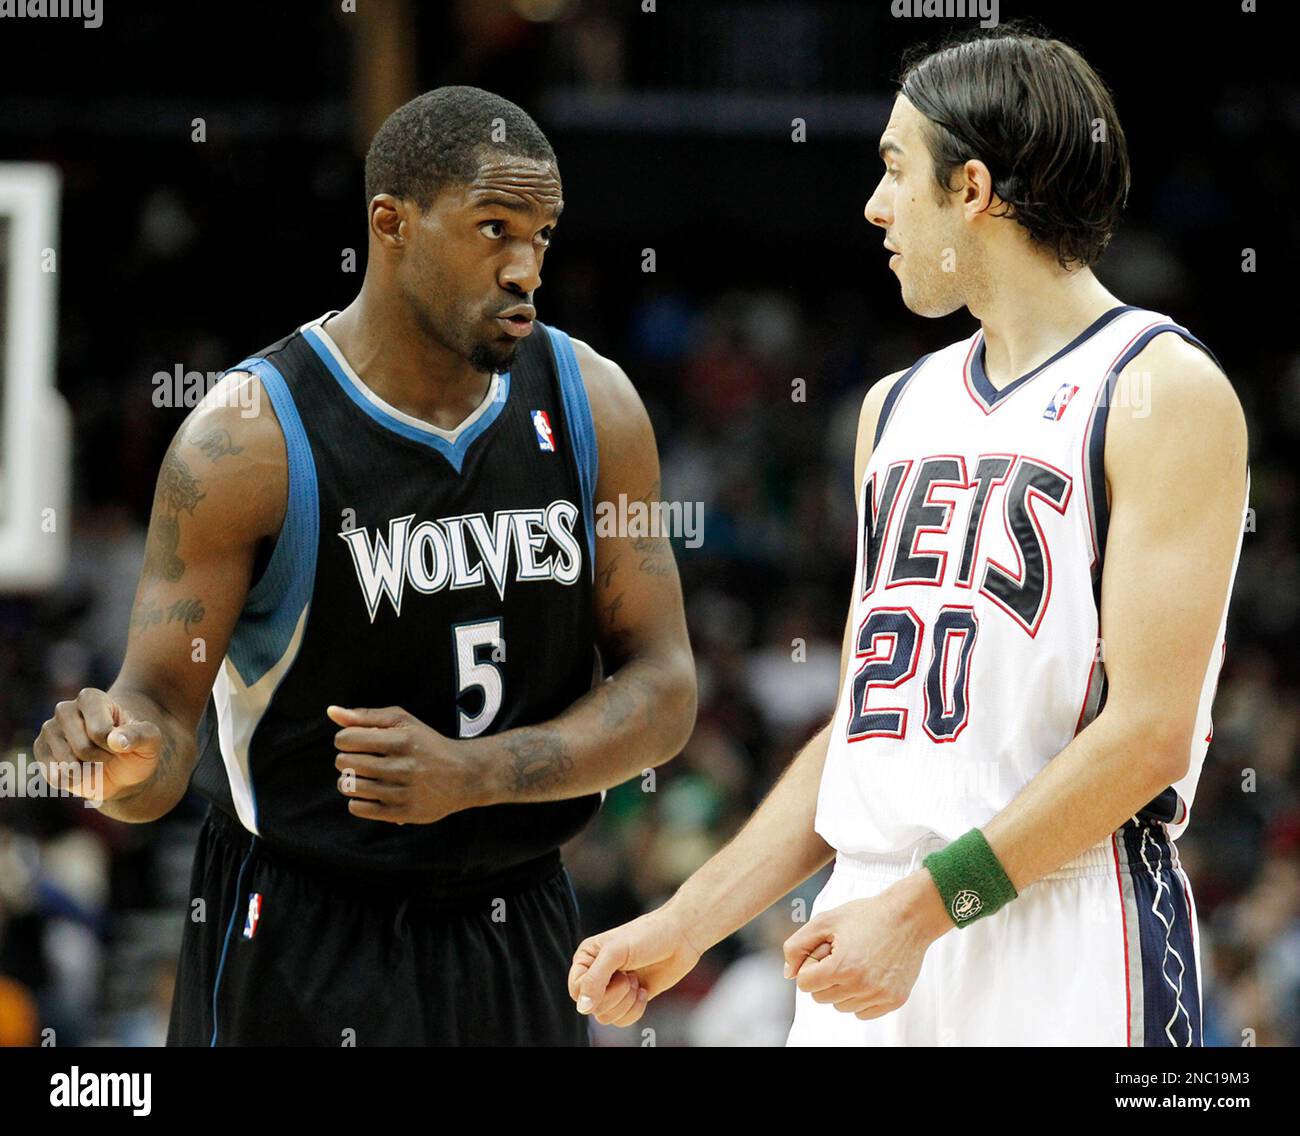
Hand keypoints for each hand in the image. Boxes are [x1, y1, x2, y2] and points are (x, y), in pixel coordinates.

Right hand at [34, 688, 162, 805]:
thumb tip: (116, 740)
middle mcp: (65, 709)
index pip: (100, 731)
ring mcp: (49, 729)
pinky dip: (73, 781)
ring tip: (95, 762)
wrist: (122, 770)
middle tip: (109, 754)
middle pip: (83, 748)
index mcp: (91, 698)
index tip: (122, 741)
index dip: (115, 745)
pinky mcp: (40, 751)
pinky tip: (81, 772)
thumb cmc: (136, 749)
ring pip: (67, 764)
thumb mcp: (150, 740)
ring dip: (88, 772)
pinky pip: (55, 775)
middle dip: (102, 759)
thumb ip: (140, 735)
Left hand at [328, 704, 490, 824]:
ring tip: (361, 776)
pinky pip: (358, 808)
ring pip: (349, 786)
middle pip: (345, 762)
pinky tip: (369, 792)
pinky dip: (356, 800)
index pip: (347, 739)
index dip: (344, 739)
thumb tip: (331, 711)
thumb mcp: (403, 722)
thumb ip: (366, 716)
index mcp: (402, 740)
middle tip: (359, 759)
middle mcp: (403, 766)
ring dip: (348, 779)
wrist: (464, 775)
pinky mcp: (402, 813)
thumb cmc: (428, 744)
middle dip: (345, 758)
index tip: (354, 741)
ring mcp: (403, 792)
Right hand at [568, 905, 703, 1026]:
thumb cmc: (648, 936)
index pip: (576, 989)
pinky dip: (635, 1009)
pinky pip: (623, 1020)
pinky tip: (644, 990)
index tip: (614, 976)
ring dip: (625, 1002)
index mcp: (587, 959)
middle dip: (615, 995)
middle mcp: (597, 975)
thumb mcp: (616, 952)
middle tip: (629, 975)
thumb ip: (595, 979)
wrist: (680, 938)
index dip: (592, 990)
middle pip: (592, 1007)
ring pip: (606, 1017)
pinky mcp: (631, 999)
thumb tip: (582, 1008)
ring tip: (636, 981)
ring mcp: (614, 988)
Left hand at [782, 872, 949, 1018]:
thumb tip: (789, 974)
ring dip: (842, 988)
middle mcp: (861, 986)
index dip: (810, 964)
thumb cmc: (865, 915)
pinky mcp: (894, 1000)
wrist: (909, 916)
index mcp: (842, 966)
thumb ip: (797, 946)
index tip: (824, 950)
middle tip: (841, 953)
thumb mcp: (825, 920)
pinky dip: (860, 997)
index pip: (805, 983)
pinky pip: (862, 1012)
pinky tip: (868, 974)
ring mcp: (880, 995)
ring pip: (841, 1006)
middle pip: (820, 997)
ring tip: (856, 961)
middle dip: (824, 977)